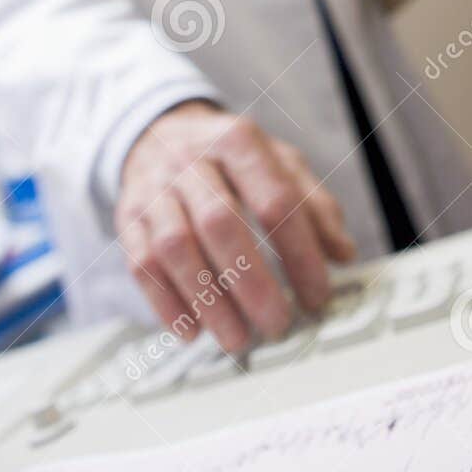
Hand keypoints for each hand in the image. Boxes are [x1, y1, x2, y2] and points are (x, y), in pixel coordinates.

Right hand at [115, 101, 355, 351]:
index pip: (275, 200)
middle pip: (220, 223)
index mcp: (239, 141)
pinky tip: (193, 330)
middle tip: (277, 324)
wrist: (161, 134)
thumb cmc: (231, 159)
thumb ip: (315, 205)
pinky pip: (141, 264)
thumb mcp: (281, 163)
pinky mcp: (128, 218)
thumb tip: (343, 253)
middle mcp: (192, 160)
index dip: (300, 253)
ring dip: (208, 301)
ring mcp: (155, 189)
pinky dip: (167, 304)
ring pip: (175, 247)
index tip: (317, 295)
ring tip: (237, 338)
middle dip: (251, 282)